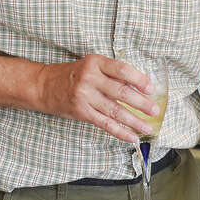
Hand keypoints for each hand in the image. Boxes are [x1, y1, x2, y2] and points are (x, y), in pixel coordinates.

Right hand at [36, 54, 158, 142]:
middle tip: (155, 110)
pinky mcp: (81, 112)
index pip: (122, 70)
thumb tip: (140, 86)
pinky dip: (120, 132)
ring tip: (147, 127)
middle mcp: (90, 79)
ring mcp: (85, 96)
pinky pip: (105, 124)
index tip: (150, 88)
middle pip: (121, 92)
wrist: (44, 85)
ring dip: (134, 121)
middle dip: (141, 103)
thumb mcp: (92, 65)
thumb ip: (112, 74)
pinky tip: (132, 137)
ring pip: (115, 111)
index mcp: (95, 63)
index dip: (139, 79)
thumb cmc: (73, 74)